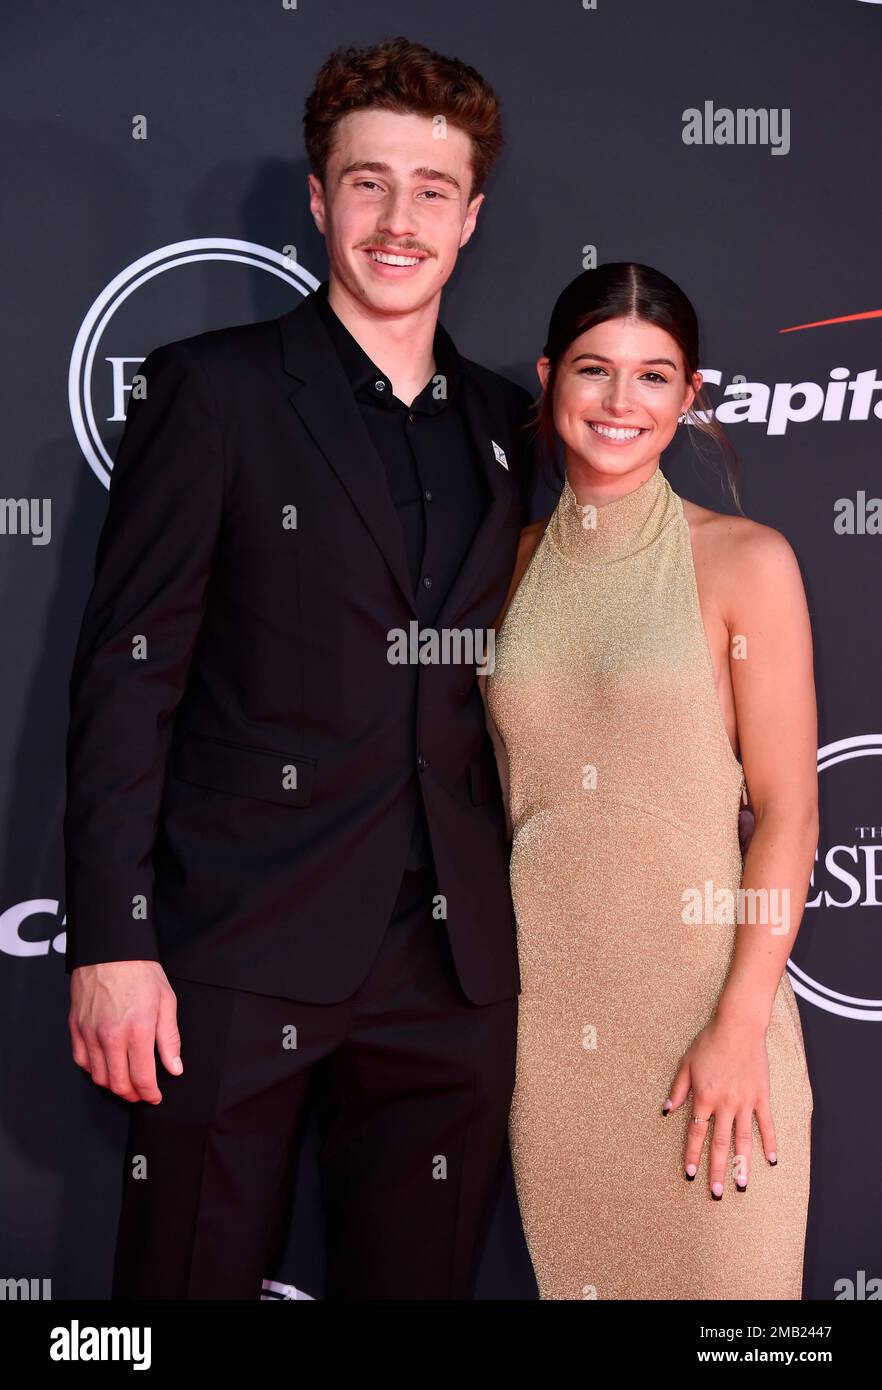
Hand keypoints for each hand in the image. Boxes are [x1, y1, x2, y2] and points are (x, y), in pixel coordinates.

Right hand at [69, 960, 181, 1103]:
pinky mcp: (76, 1028)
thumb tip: (174, 1068)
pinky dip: (93, 1069)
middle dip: (132, 1094)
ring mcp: (90, 1033)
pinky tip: (105, 1065)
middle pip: (118, 1084)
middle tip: (141, 1093)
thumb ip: (170, 1039)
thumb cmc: (141, 972)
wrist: (111, 950)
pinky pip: (81, 1061)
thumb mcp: (167, 1002)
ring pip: (98, 1076)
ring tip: (125, 1081)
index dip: (150, 1093)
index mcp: (138, 1031)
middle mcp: (111, 1036)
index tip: (155, 1096)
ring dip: (113, 1085)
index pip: (142, 1077)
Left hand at [663, 1016, 776, 1196]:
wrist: (738, 1027)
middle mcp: (724, 1104)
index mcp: (704, 1097)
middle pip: (719, 1144)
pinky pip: (766, 1124)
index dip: (693, 1156)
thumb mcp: (686, 1064)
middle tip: (717, 1193)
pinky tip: (771, 1161)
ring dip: (742, 1164)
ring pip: (743, 1140)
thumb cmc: (709, 1042)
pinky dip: (769, 1143)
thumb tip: (667, 1111)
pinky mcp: (761, 1096)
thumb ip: (678, 1089)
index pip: (696, 1134)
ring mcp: (745, 1102)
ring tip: (742, 1185)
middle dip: (716, 1170)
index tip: (690, 1175)